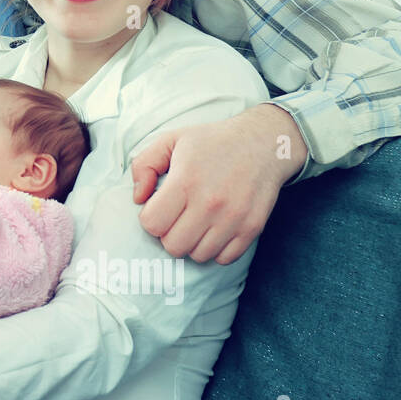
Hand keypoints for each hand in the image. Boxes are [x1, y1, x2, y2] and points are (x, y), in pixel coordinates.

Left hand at [132, 104, 304, 263]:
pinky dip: (216, 249)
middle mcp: (210, 203)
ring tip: (195, 222)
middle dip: (168, 234)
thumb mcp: (170, 140)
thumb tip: (137, 198)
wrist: (263, 142)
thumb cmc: (212, 141)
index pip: (153, 224)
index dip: (150, 218)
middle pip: (174, 246)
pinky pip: (225, 259)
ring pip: (199, 256)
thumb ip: (143, 165)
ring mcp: (234, 218)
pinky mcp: (252, 228)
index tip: (158, 207)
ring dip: (192, 243)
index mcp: (186, 181)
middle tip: (176, 217)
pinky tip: (214, 229)